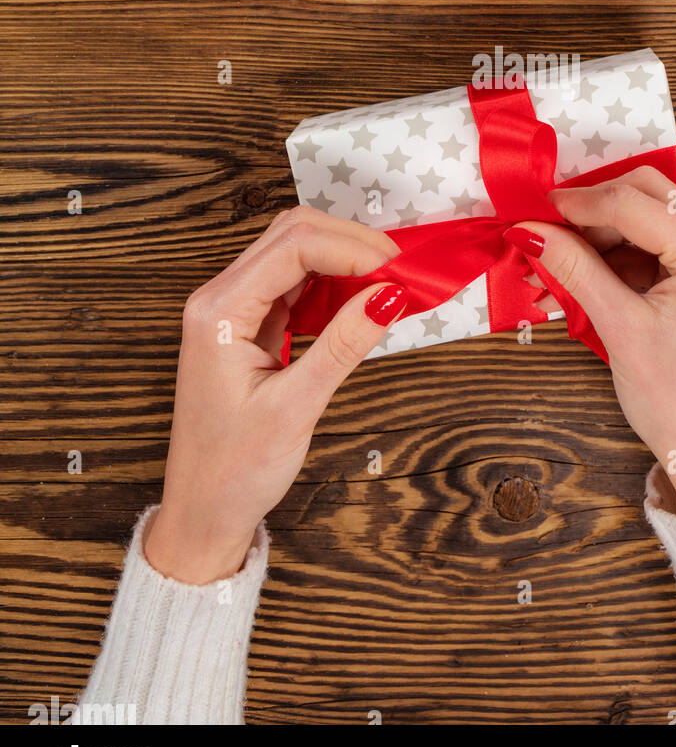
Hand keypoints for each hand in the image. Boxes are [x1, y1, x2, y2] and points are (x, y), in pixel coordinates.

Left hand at [145, 207, 406, 582]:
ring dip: (344, 257)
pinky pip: (294, 282)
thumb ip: (343, 345)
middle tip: (402, 271)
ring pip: (294, 251)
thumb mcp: (294, 407)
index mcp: (219, 312)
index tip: (399, 271)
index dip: (351, 248)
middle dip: (351, 242)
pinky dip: (332, 280)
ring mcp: (233, 309)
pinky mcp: (249, 324)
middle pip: (291, 234)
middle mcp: (219, 298)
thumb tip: (390, 295)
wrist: (202, 512)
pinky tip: (361, 298)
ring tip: (389, 282)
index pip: (293, 246)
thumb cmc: (234, 470)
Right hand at [506, 169, 675, 520]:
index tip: (533, 212)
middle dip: (591, 214)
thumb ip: (574, 267)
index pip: (633, 203)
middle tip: (546, 236)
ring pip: (653, 220)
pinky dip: (623, 260)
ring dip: (602, 240)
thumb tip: (531, 230)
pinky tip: (582, 283)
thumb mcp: (618, 327)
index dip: (577, 204)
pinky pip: (664, 248)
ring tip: (553, 273)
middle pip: (648, 196)